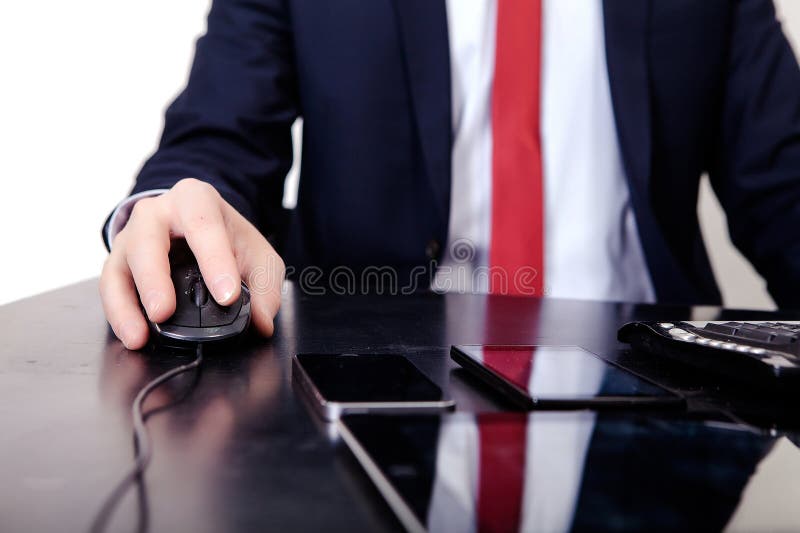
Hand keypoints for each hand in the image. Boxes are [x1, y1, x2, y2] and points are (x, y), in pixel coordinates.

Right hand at [100, 178, 283, 348]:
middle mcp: (155, 213)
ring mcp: (131, 237)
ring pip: (120, 266)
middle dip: (154, 279)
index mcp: (195, 200)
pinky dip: (119, 314)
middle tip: (164, 313)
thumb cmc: (227, 237)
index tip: (226, 296)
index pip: (204, 225)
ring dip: (127, 303)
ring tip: (141, 334)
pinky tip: (134, 334)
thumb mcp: (257, 254)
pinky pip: (111, 288)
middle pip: (148, 241)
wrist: (198, 225)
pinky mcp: (118, 262)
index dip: (215, 261)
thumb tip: (261, 322)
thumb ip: (265, 286)